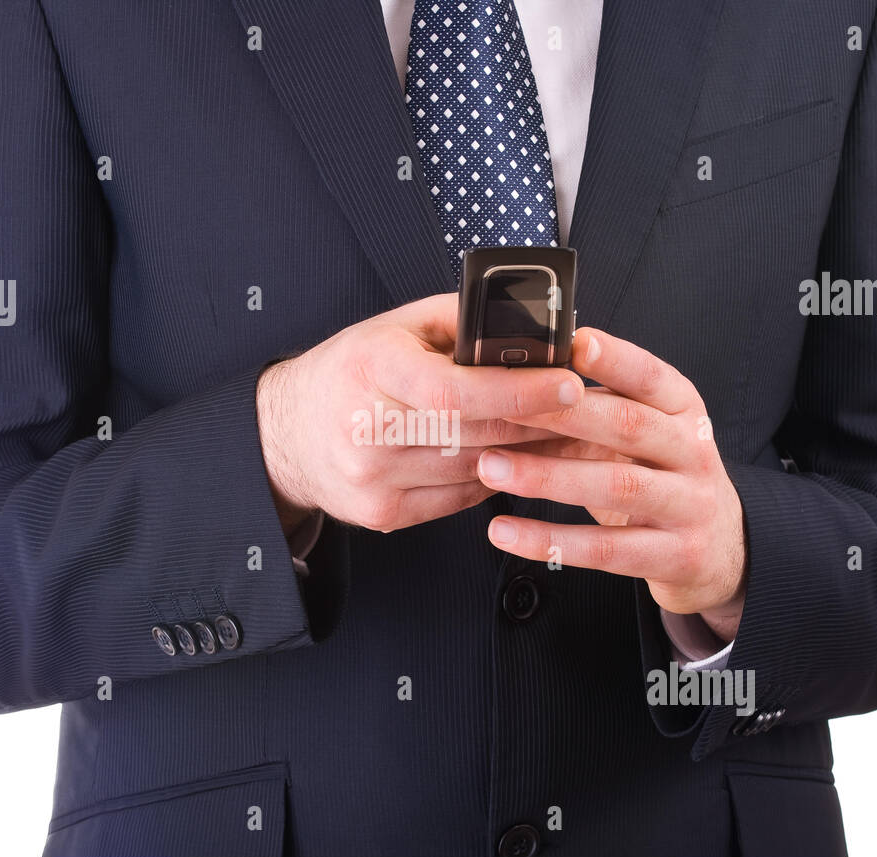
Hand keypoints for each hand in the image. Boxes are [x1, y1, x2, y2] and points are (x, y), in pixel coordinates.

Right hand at [256, 293, 583, 533]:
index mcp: (371, 371)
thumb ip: (459, 322)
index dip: (519, 391)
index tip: (568, 384)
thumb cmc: (349, 373)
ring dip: (529, 455)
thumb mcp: (395, 328)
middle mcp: (367, 430)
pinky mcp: (385, 513)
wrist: (287, 433)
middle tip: (588, 411)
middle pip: (476, 434)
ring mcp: (374, 480)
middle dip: (540, 423)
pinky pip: (460, 499)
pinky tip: (517, 461)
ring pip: (476, 471)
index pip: (455, 390)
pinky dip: (495, 478)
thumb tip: (530, 326)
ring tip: (564, 435)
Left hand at [475, 327, 746, 639]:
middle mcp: (693, 452)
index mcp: (683, 410)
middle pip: (629, 426)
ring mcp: (689, 505)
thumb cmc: (660, 474)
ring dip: (547, 477)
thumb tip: (518, 380)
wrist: (721, 546)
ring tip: (492, 467)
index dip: (614, 359)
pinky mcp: (674, 555)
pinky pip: (604, 549)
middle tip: (504, 407)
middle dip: (563, 415)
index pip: (650, 376)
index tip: (571, 342)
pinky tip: (505, 532)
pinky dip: (550, 542)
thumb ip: (595, 406)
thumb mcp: (645, 431)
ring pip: (615, 487)